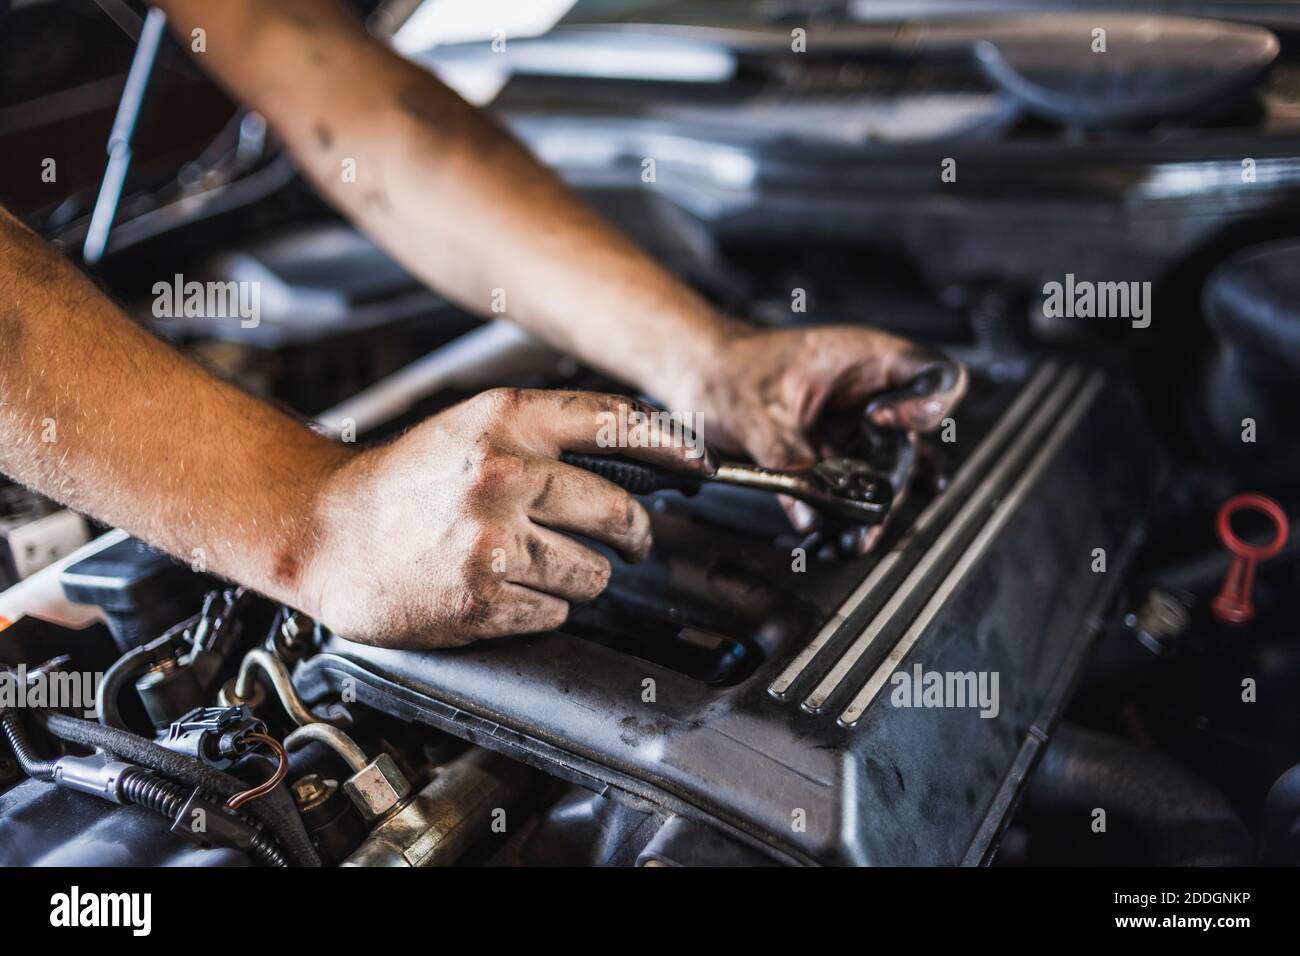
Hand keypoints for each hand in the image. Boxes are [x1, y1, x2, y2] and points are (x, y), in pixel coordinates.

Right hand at [300, 388, 711, 647]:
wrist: (326, 531)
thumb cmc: (404, 481)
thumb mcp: (472, 425)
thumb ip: (548, 430)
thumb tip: (638, 448)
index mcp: (503, 420)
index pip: (615, 423)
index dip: (672, 447)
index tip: (700, 465)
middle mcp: (501, 473)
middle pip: (620, 512)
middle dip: (632, 535)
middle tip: (626, 540)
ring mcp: (492, 540)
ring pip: (595, 572)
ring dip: (581, 576)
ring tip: (534, 563)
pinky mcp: (482, 597)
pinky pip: (556, 612)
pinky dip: (541, 607)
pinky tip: (502, 588)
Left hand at [677, 324, 967, 530]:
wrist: (697, 377)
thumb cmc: (727, 369)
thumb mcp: (754, 411)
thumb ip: (785, 458)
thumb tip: (811, 511)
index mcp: (865, 357)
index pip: (935, 375)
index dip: (926, 404)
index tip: (884, 422)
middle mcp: (871, 391)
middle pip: (909, 438)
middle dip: (890, 481)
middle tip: (865, 517)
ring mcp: (856, 423)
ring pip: (885, 468)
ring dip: (871, 505)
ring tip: (855, 539)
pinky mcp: (837, 451)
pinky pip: (855, 482)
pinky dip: (849, 508)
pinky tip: (850, 533)